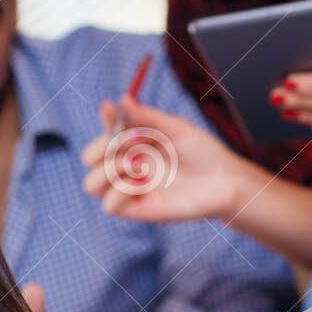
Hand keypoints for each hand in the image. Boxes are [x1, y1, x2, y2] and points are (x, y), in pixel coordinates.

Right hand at [80, 97, 252, 224]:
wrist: (224, 181)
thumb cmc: (203, 153)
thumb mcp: (175, 128)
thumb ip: (147, 117)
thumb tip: (123, 100)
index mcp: (133, 146)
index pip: (105, 134)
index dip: (104, 120)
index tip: (110, 109)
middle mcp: (126, 168)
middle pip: (88, 160)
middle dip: (101, 147)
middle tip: (129, 143)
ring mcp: (129, 191)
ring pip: (90, 185)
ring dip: (110, 170)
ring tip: (139, 165)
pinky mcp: (136, 210)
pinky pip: (108, 206)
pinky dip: (121, 192)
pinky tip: (145, 185)